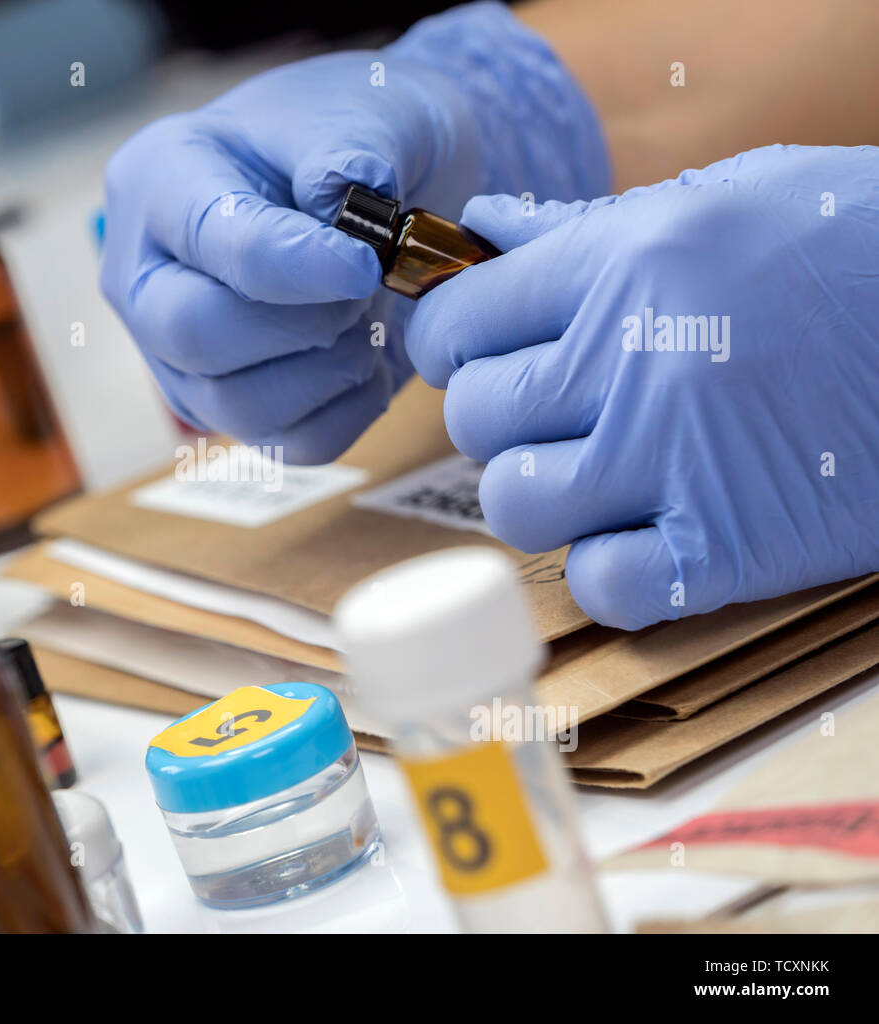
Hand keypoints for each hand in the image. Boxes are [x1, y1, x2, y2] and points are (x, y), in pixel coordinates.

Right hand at [100, 1, 607, 463]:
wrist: (382, 185)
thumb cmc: (353, 138)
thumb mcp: (360, 110)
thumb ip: (348, 150)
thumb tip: (339, 200)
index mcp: (159, 181)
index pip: (209, 242)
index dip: (294, 264)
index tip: (366, 264)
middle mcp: (146, 277)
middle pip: (193, 334)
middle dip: (301, 324)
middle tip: (365, 288)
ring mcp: (177, 355)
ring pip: (235, 405)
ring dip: (328, 374)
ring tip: (371, 320)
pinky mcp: (225, 408)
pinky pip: (283, 444)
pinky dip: (345, 414)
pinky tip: (371, 362)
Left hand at [406, 144, 878, 628]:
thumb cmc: (846, 248)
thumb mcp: (718, 204)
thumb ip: (584, 230)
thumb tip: (481, 228)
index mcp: (622, 266)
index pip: (456, 322)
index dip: (455, 340)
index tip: (480, 349)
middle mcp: (635, 362)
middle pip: (476, 419)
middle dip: (503, 416)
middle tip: (556, 408)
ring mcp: (679, 460)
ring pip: (517, 505)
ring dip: (545, 493)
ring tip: (600, 470)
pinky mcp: (733, 545)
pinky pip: (602, 585)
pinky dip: (612, 570)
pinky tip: (648, 534)